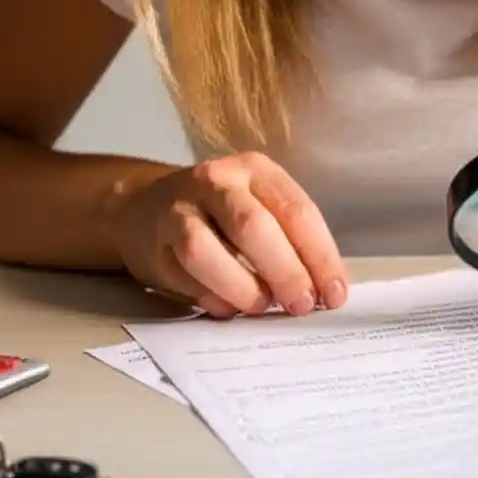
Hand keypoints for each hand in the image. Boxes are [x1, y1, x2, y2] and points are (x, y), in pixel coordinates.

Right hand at [104, 152, 347, 318]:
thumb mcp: (258, 206)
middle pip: (254, 227)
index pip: (296, 211)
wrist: (144, 207)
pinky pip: (183, 276)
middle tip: (301, 306)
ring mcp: (178, 211)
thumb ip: (289, 240)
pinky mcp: (153, 245)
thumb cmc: (219, 214)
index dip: (320, 256)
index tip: (333, 293)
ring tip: (261, 307)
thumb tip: (322, 290)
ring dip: (241, 287)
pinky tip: (229, 307)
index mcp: (254, 170)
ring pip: (206, 250)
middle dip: (285, 273)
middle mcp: (215, 182)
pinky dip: (212, 298)